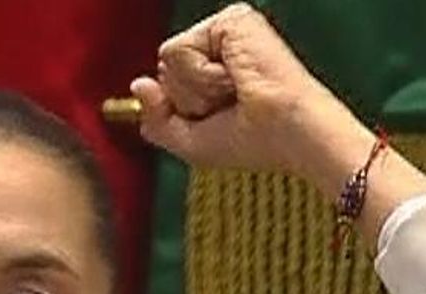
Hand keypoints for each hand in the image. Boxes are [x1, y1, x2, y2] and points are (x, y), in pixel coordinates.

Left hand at [131, 3, 362, 180]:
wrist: (287, 133)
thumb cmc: (253, 141)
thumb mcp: (188, 141)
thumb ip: (154, 118)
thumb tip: (138, 84)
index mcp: (213, 70)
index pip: (165, 84)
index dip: (182, 109)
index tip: (220, 117)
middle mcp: (218, 47)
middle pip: (163, 71)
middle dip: (188, 100)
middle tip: (228, 105)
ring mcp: (224, 31)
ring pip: (167, 61)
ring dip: (196, 90)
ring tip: (234, 92)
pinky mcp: (230, 20)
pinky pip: (178, 51)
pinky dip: (202, 76)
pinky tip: (234, 78)